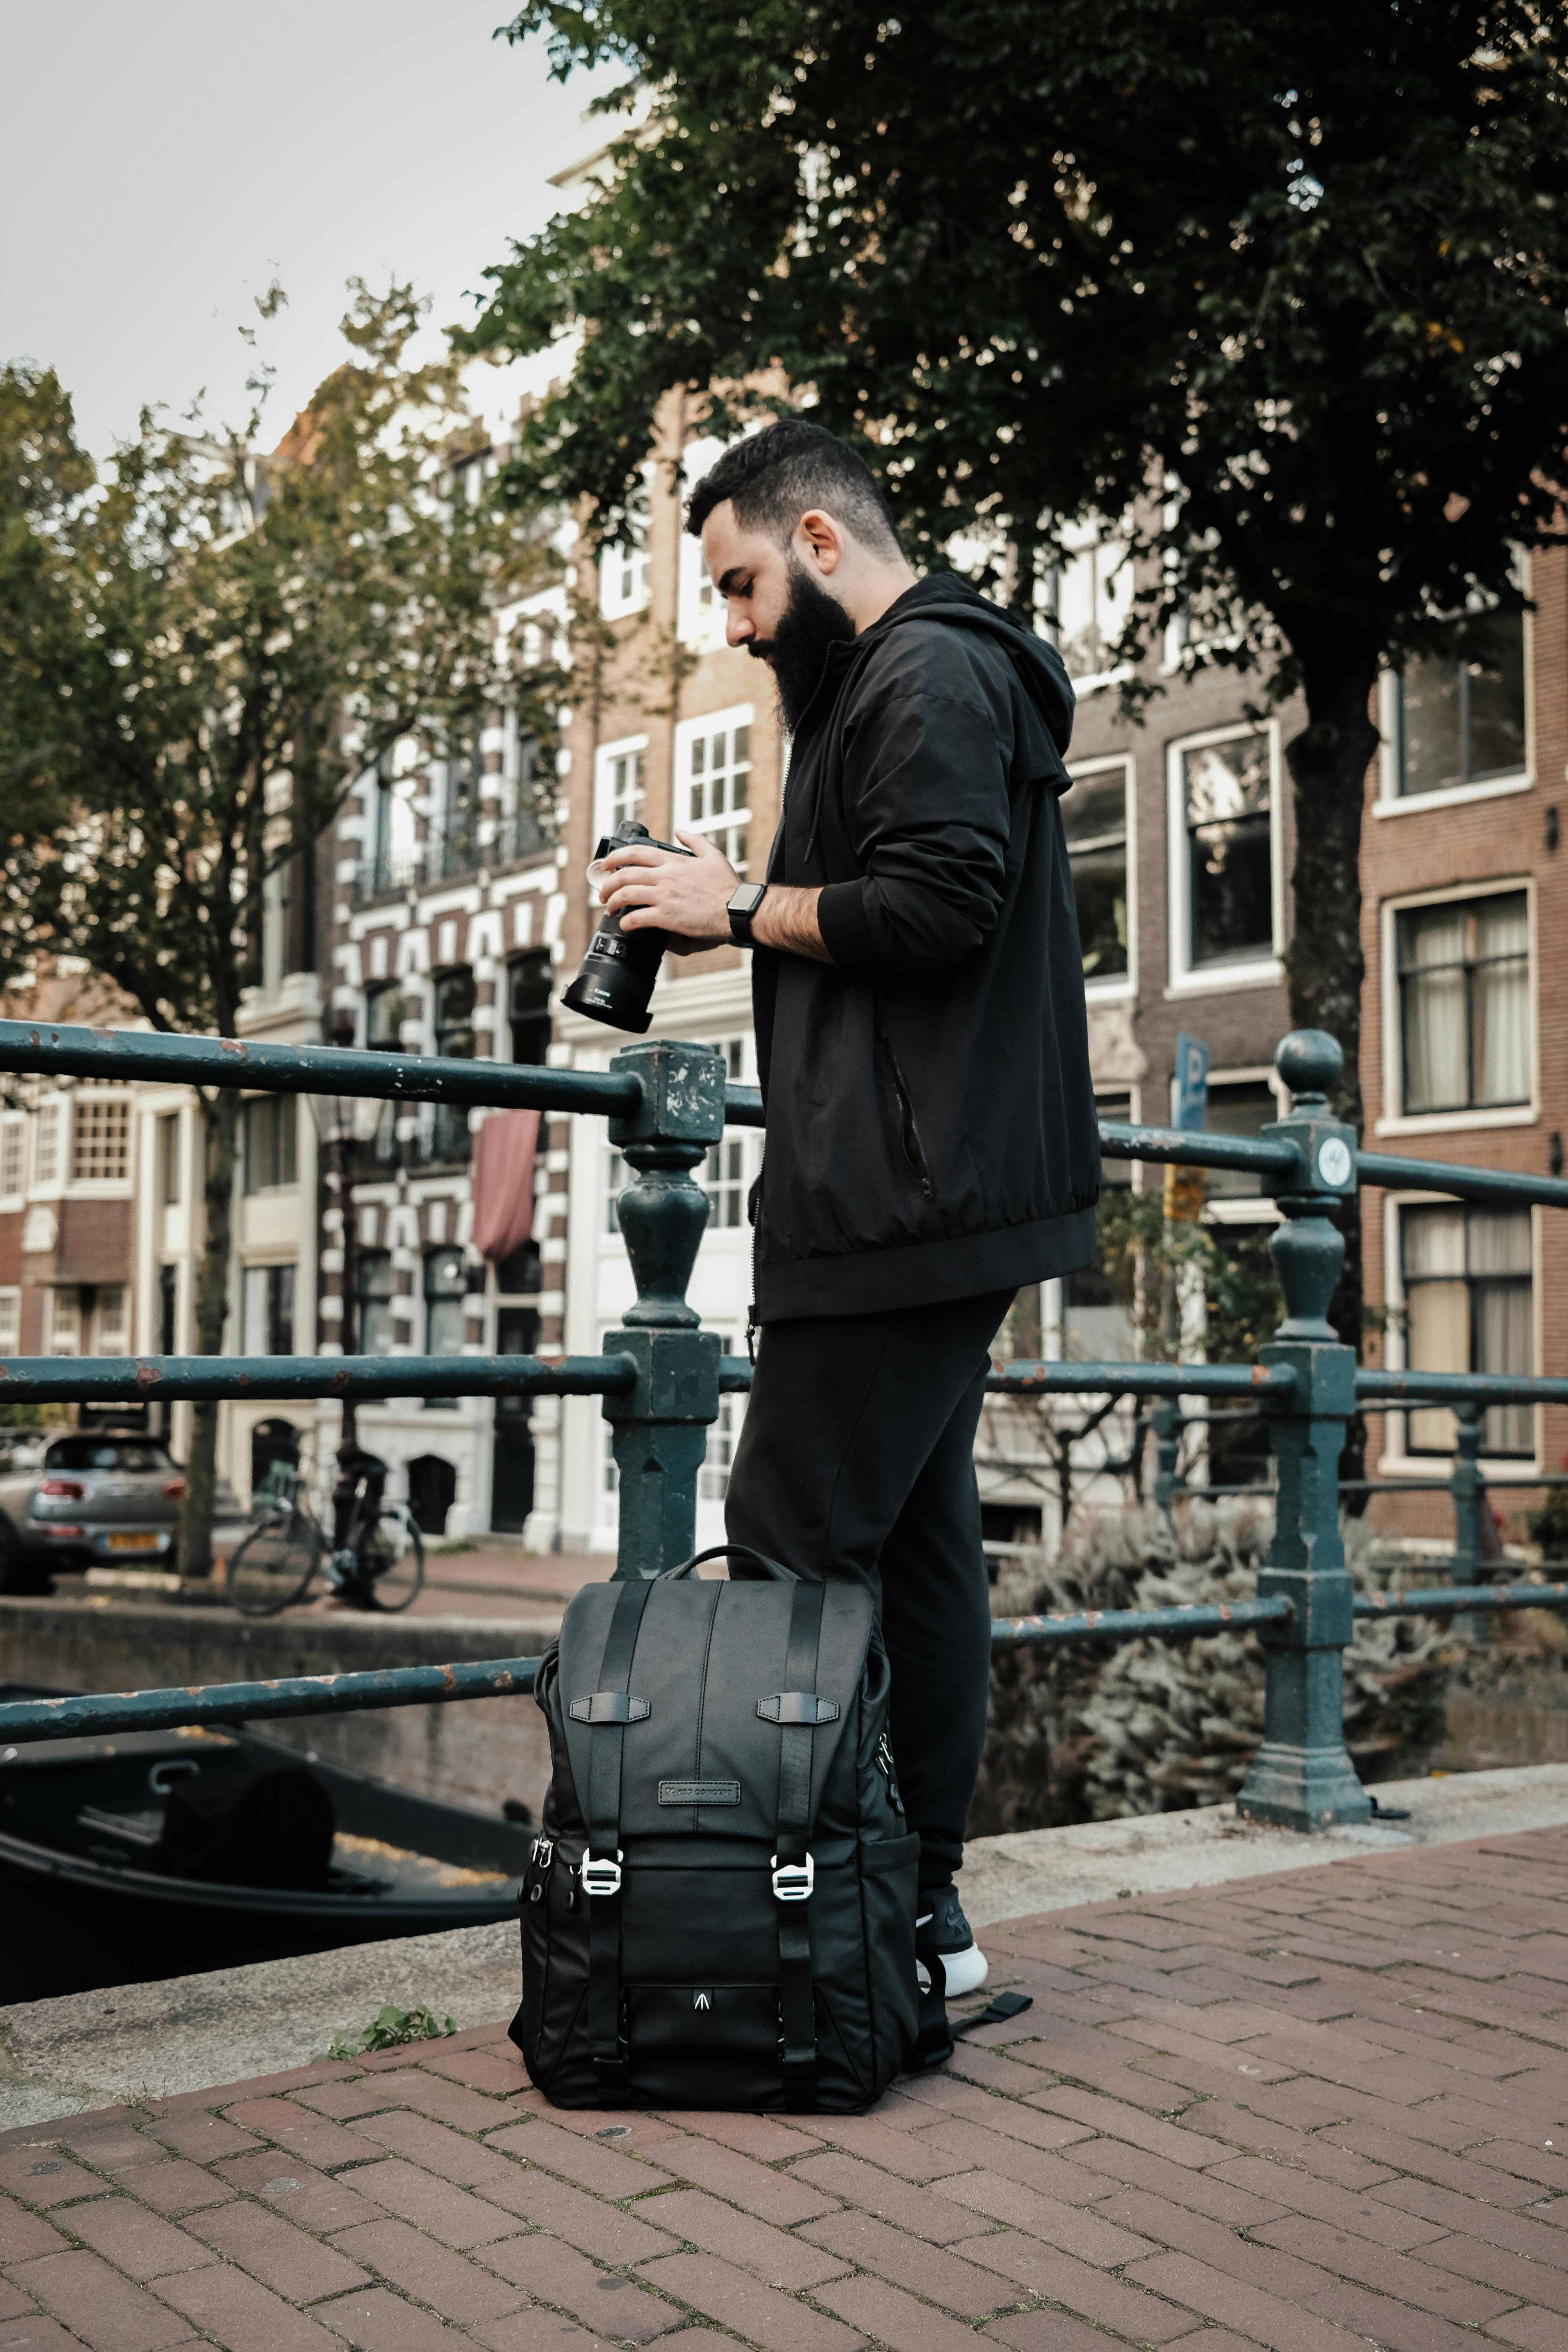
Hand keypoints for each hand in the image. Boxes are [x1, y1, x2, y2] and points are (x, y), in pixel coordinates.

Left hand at [597, 828, 736, 952]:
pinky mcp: (667, 917)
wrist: (736, 910)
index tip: (606, 865)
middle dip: (607, 884)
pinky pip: (638, 918)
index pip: (636, 852)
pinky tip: (626, 926)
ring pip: (626, 895)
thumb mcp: (713, 855)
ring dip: (612, 902)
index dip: (615, 857)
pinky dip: (627, 923)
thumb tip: (680, 831)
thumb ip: (695, 840)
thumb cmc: (727, 886)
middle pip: (624, 875)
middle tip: (603, 893)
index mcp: (673, 862)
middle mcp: (665, 877)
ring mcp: (664, 897)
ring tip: (609, 909)